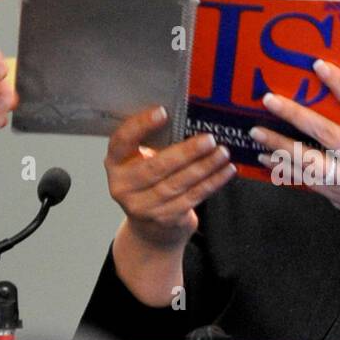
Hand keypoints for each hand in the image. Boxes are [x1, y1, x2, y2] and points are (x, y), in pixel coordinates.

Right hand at [104, 105, 236, 252]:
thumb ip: (154, 143)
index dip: (141, 126)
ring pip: (177, 184)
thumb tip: (187, 118)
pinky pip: (192, 197)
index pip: (122, 141)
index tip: (162, 112)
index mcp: (115, 163)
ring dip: (204, 167)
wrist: (149, 227)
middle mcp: (123, 186)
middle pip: (155, 167)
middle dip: (185, 152)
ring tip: (222, 153)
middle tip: (208, 139)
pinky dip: (211, 183)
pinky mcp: (164, 219)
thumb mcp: (141, 161)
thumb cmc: (148, 181)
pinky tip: (225, 171)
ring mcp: (142, 206)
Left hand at [249, 59, 339, 256]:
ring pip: (308, 159)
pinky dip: (283, 167)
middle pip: (325, 132)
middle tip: (270, 100)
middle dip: (294, 114)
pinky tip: (266, 157)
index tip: (318, 65)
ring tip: (257, 132)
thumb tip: (329, 99)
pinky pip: (304, 179)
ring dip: (279, 144)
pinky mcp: (336, 195)